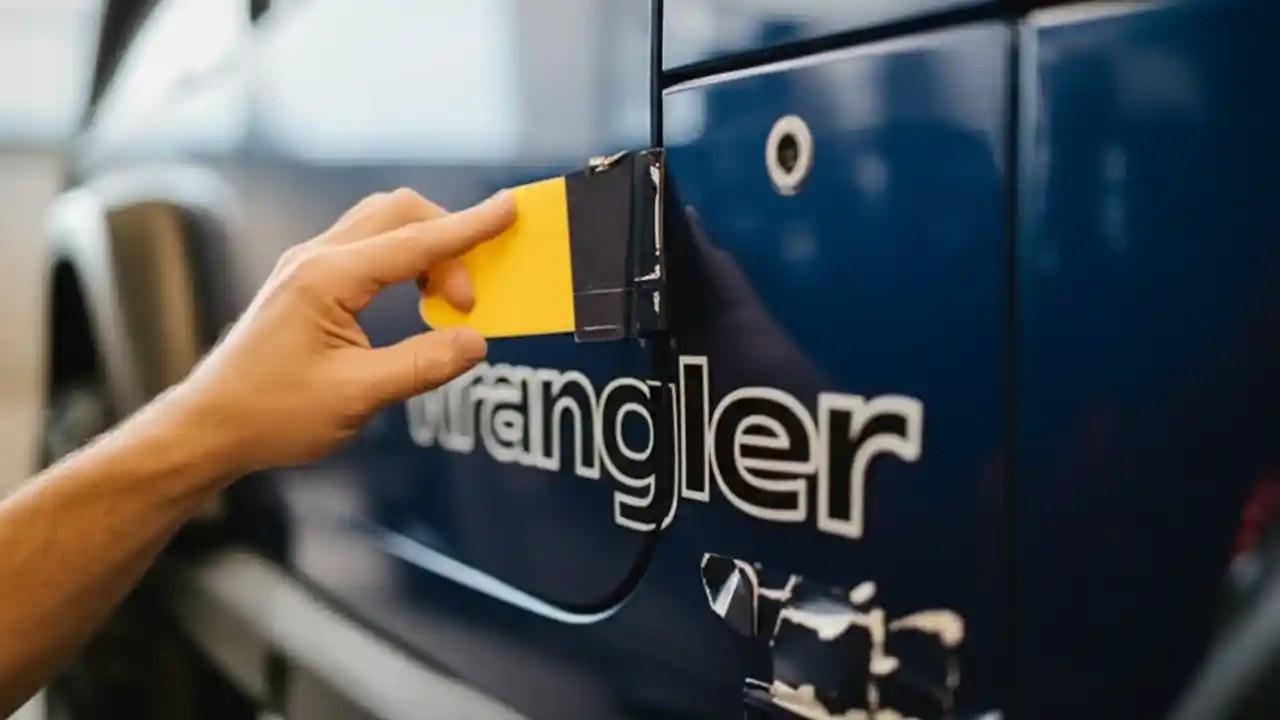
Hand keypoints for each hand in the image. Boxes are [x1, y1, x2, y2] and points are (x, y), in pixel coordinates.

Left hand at [169, 188, 514, 476]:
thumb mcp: (357, 397)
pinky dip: (404, 259)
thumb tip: (476, 342)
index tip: (510, 209)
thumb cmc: (272, 414)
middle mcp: (315, 259)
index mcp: (328, 280)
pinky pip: (366, 246)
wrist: (208, 426)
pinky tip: (414, 297)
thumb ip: (422, 365)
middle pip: (399, 213)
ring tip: (447, 300)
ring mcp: (306, 265)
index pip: (416, 242)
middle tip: (468, 299)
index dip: (470, 227)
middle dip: (448, 238)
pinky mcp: (305, 281)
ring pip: (382, 224)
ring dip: (426, 248)